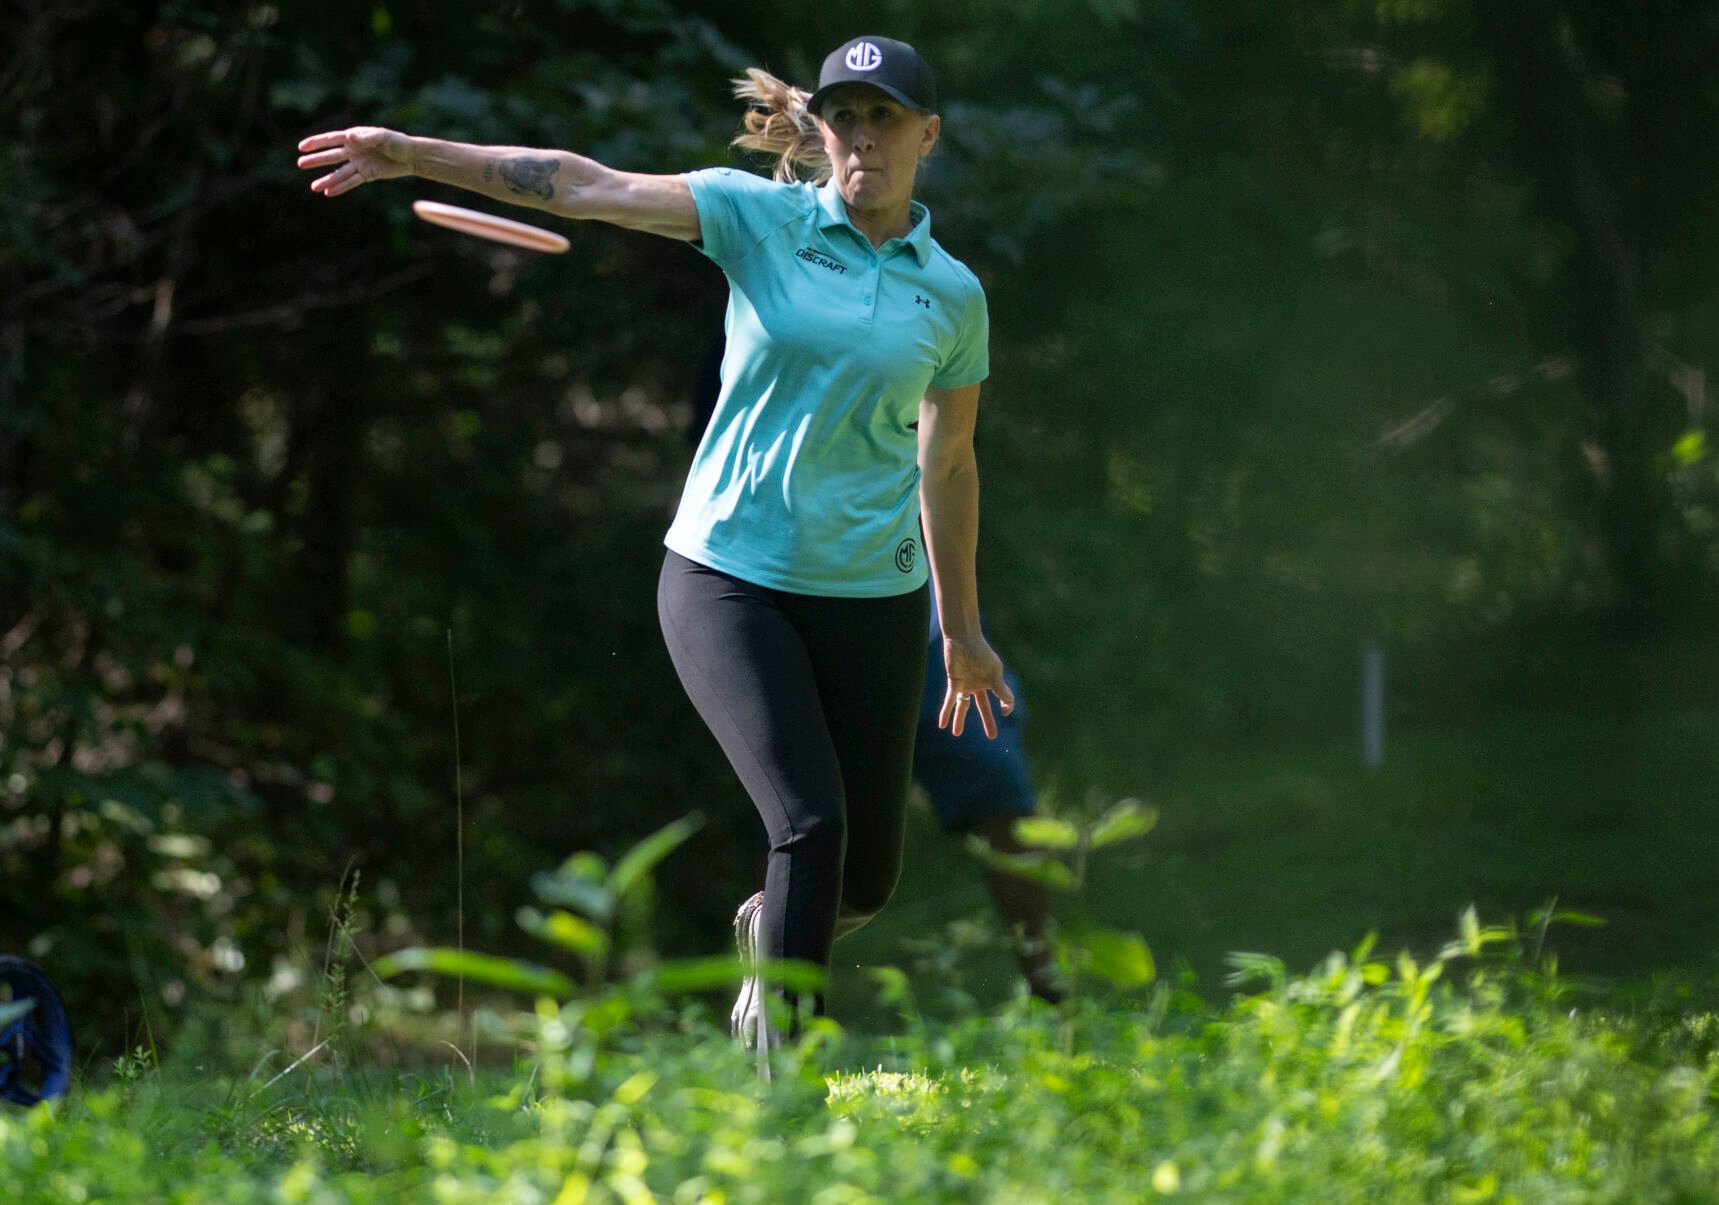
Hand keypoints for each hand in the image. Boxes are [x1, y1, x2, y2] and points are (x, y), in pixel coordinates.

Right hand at [297, 126, 416, 196]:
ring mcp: (359, 163)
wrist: (411, 156)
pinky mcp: (367, 175)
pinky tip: (329, 192)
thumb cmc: (398, 142)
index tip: (301, 147)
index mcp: (355, 137)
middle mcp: (354, 150)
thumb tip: (349, 138)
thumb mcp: (383, 137)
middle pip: (331, 156)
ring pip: (339, 172)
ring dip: (327, 180)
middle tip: (300, 164)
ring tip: (313, 187)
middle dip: (316, 160)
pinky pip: (351, 182)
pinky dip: (341, 187)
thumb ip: (366, 138)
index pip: (332, 140)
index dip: (316, 143)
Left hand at [938, 635, 1015, 738]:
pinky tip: (942, 725)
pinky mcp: (954, 683)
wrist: (963, 640)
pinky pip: (950, 701)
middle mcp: (979, 685)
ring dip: (960, 720)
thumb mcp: (994, 672)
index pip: (1003, 698)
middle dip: (988, 721)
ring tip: (956, 734)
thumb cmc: (981, 653)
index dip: (1007, 705)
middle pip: (983, 707)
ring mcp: (966, 685)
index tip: (1005, 711)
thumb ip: (1000, 689)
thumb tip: (1009, 705)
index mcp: (993, 681)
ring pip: (963, 707)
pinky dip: (946, 712)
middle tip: (992, 737)